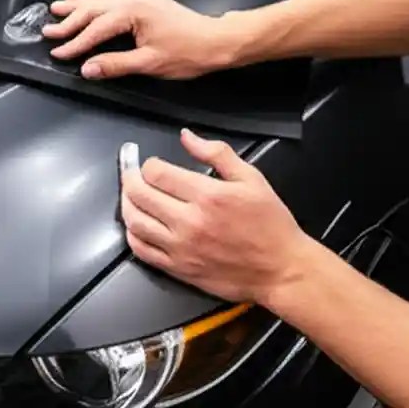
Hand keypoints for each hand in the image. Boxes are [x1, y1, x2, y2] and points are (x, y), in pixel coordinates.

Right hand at [41, 0, 246, 79]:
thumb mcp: (149, 64)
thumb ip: (115, 65)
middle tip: (48, 29)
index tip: (58, 52)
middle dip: (69, 20)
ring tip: (58, 5)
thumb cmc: (188, 52)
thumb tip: (87, 68)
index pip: (95, 29)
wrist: (215, 41)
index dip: (74, 42)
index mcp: (133, 12)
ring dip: (78, 2)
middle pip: (93, 8)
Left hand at [120, 129, 313, 303]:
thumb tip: (188, 137)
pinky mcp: (178, 269)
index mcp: (207, 196)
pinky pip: (142, 250)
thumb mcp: (251, 178)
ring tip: (131, 196)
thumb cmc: (270, 225)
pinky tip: (136, 226)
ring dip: (126, 204)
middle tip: (131, 174)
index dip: (147, 164)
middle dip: (130, 179)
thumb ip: (217, 152)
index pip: (156, 173)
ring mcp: (181, 247)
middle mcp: (190, 222)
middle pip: (139, 194)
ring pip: (134, 221)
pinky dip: (132, 234)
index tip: (151, 164)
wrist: (282, 270)